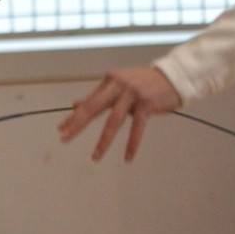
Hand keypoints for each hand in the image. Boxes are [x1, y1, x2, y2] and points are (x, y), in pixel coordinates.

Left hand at [57, 66, 181, 160]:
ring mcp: (132, 93)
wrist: (174, 76)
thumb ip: (99, 96)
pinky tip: (127, 158)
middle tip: (65, 139)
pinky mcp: (146, 103)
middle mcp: (118, 85)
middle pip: (94, 108)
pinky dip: (132, 144)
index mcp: (110, 81)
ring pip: (114, 121)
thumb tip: (75, 105)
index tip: (60, 129)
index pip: (88, 101)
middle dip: (78, 124)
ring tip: (95, 157)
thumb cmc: (145, 83)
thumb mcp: (120, 86)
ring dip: (104, 141)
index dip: (73, 116)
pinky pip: (137, 127)